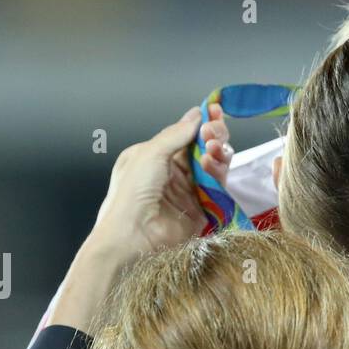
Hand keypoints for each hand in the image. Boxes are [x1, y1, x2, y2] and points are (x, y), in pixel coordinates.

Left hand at [85, 104, 232, 267]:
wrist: (132, 237)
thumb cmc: (131, 193)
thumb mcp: (150, 153)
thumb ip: (176, 134)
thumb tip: (196, 114)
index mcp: (153, 155)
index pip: (184, 134)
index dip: (200, 122)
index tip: (215, 111)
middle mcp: (171, 172)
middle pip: (202, 147)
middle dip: (212, 135)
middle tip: (215, 130)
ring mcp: (188, 190)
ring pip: (213, 164)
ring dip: (216, 152)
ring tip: (213, 147)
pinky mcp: (202, 208)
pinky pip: (217, 186)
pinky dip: (218, 172)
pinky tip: (211, 163)